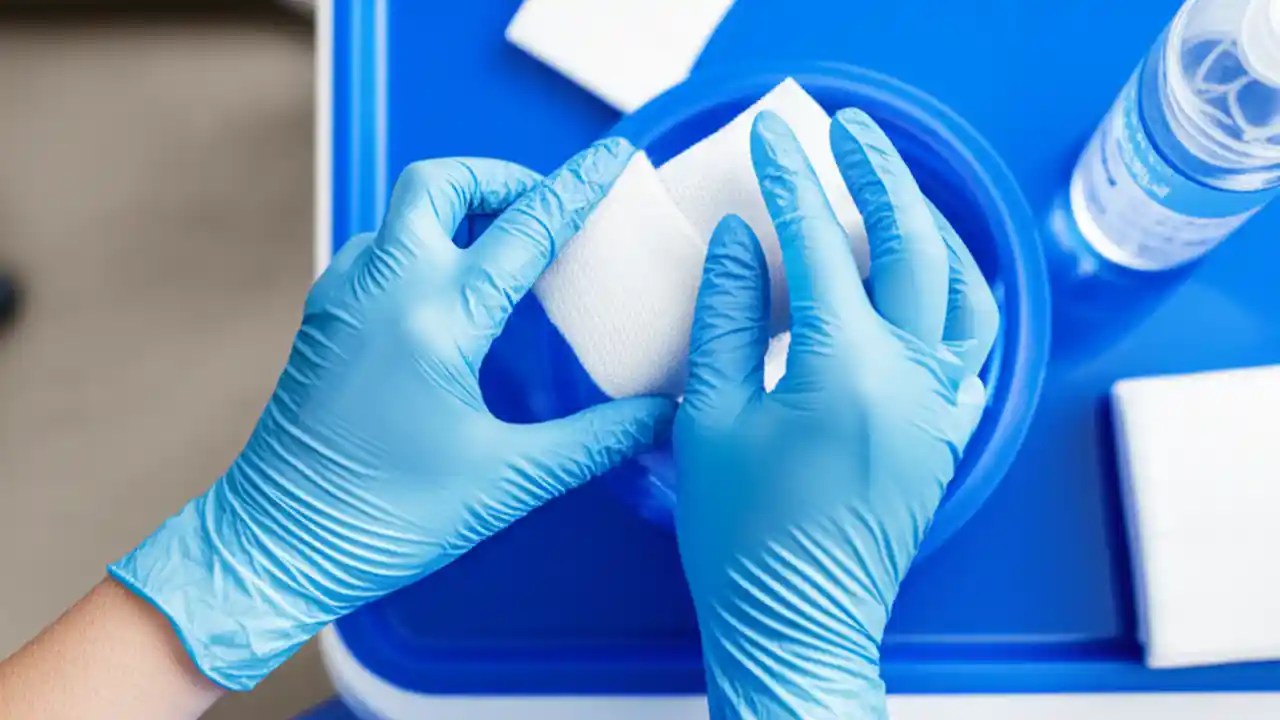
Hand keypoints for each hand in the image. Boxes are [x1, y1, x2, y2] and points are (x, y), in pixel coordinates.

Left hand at [109, 139, 675, 690]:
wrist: (274, 548)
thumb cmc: (386, 518)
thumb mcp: (505, 482)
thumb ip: (592, 441)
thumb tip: (661, 416)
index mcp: (438, 322)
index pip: (525, 229)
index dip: (578, 187)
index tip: (614, 157)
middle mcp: (384, 291)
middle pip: (439, 183)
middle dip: (497, 177)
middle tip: (542, 206)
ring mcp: (344, 301)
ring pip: (401, 213)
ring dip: (456, 209)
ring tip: (505, 245)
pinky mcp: (323, 322)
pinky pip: (376, 251)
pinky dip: (420, 244)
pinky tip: (449, 291)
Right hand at [675, 110, 997, 717]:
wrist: (796, 621)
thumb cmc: (740, 533)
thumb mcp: (709, 416)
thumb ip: (727, 317)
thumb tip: (738, 241)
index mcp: (844, 369)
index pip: (819, 245)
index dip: (792, 181)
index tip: (773, 136)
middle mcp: (910, 377)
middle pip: (910, 245)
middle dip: (877, 176)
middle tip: (848, 133)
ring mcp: (939, 405)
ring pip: (961, 286)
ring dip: (929, 226)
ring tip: (893, 192)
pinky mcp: (945, 431)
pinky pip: (971, 342)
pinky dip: (954, 292)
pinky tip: (925, 278)